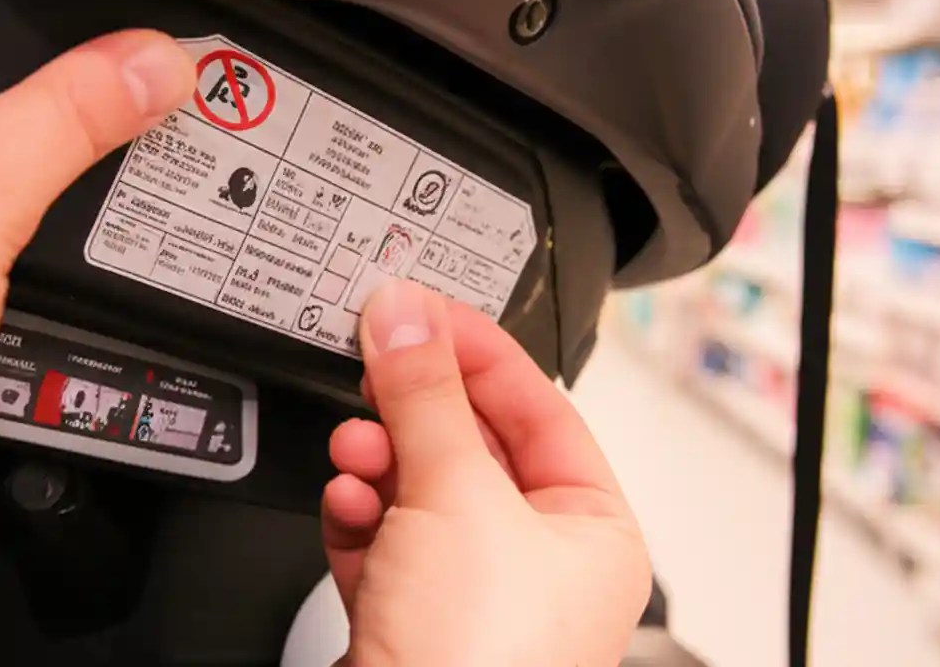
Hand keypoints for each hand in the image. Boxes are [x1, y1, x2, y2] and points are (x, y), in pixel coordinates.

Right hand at [323, 280, 650, 665]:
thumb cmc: (480, 665)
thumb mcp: (458, 497)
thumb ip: (426, 396)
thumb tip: (406, 315)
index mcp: (591, 530)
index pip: (538, 405)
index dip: (476, 349)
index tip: (422, 308)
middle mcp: (539, 564)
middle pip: (470, 445)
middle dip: (415, 411)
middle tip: (376, 365)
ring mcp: (472, 595)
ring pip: (419, 491)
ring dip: (380, 463)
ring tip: (357, 453)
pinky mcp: (414, 619)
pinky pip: (385, 541)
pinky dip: (361, 517)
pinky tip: (348, 507)